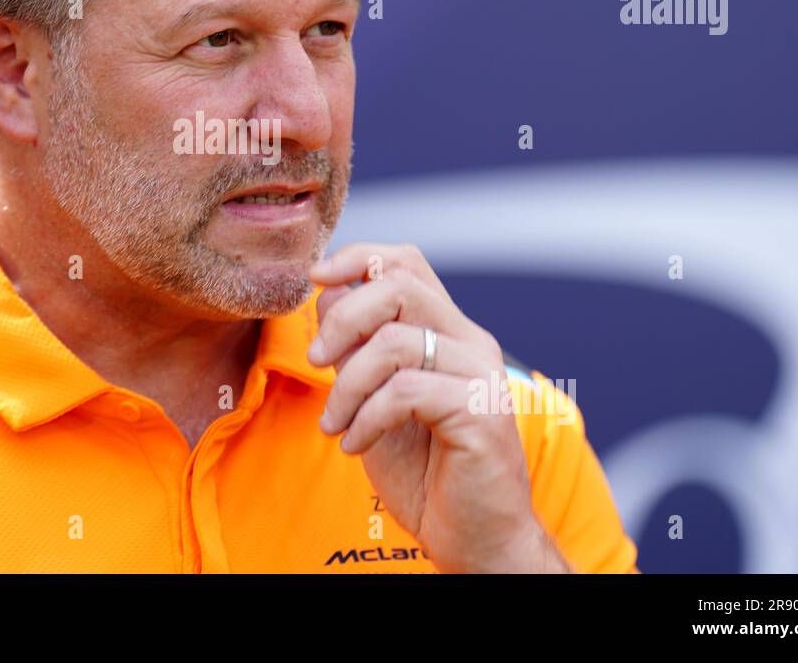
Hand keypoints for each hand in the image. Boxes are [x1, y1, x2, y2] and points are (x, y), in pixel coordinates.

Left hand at [308, 243, 570, 573]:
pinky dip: (366, 418)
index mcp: (449, 332)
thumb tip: (327, 295)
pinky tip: (356, 445)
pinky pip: (405, 392)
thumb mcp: (374, 399)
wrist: (474, 538)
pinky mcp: (481, 412)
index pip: (406, 263)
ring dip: (346, 384)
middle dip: (342, 318)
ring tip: (334, 423)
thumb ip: (358, 350)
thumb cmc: (424, 471)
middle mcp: (471, 343)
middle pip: (399, 287)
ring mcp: (482, 375)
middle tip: (315, 360)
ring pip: (394, 340)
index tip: (315, 279)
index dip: (357, 258)